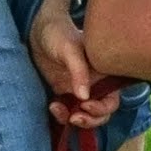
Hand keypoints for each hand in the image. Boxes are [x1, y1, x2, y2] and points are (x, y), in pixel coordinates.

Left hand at [28, 7, 122, 127]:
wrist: (37, 30)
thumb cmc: (58, 33)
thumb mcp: (70, 49)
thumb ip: (79, 71)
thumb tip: (85, 97)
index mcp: (104, 73)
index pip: (112, 99)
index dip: (103, 108)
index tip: (85, 105)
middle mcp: (95, 84)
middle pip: (102, 113)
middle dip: (90, 120)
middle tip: (74, 118)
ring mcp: (79, 91)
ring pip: (86, 116)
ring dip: (75, 120)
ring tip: (58, 110)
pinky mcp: (64, 94)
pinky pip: (67, 112)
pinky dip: (61, 116)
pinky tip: (52, 106)